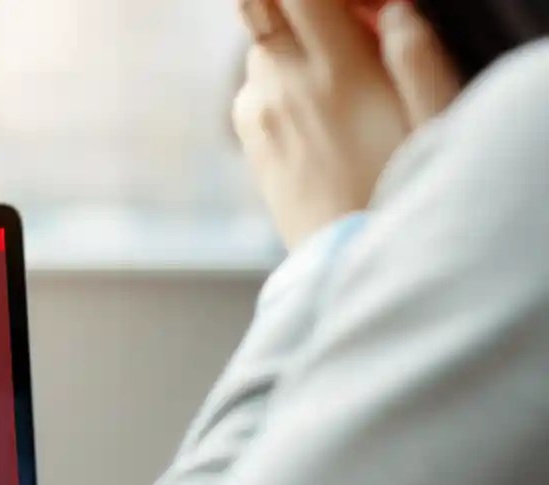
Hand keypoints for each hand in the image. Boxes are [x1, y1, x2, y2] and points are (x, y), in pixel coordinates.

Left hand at [233, 0, 460, 249]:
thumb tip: (394, 10)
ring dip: (298, 52)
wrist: (342, 263)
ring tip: (342, 93)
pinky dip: (283, 86)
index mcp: (333, 72)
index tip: (359, 10)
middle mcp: (282, 85)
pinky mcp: (246, 136)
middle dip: (311, 18)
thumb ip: (415, 56)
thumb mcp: (433, 123)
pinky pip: (258, 86)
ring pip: (266, 49)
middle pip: (277, 12)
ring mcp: (256, 111)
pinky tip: (319, 122)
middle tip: (357, 48)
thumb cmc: (401, 197)